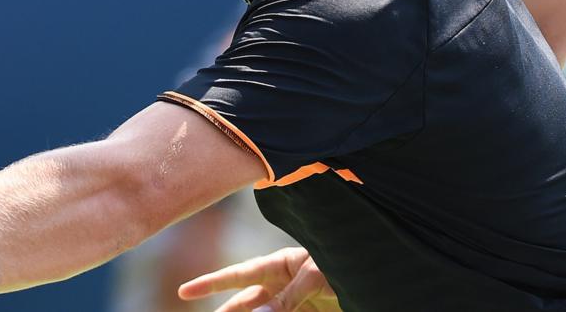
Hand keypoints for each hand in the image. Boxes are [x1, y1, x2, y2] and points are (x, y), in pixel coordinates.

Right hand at [177, 247, 339, 311]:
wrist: (380, 273)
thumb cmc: (347, 262)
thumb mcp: (316, 276)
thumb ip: (288, 297)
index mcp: (280, 264)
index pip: (238, 275)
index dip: (210, 283)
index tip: (185, 291)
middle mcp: (283, 285)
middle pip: (245, 304)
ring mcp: (295, 303)